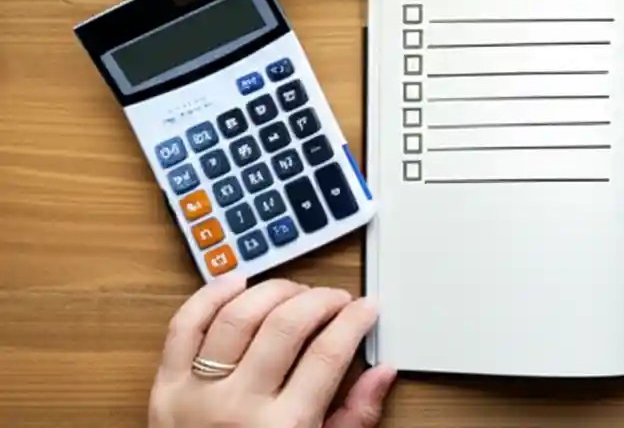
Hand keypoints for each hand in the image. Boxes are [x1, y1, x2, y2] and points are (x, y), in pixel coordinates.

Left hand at [149, 278, 396, 427]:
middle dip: (320, 299)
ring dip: (272, 291)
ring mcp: (197, 393)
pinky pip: (184, 326)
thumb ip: (355, 416)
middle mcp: (238, 407)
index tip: (366, 307)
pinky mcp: (165, 387)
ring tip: (294, 291)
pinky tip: (236, 284)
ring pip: (238, 316)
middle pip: (286, 325)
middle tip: (335, 298)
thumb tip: (383, 372)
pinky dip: (210, 296)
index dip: (354, 320)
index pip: (328, 353)